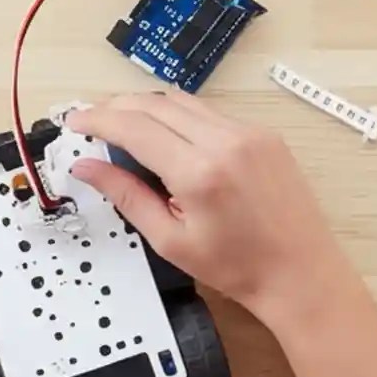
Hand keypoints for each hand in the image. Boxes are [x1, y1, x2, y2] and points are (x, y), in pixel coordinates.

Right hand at [67, 92, 358, 324]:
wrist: (301, 275)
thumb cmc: (237, 268)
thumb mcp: (169, 239)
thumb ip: (126, 196)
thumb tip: (86, 167)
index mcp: (199, 172)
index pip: (134, 127)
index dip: (97, 119)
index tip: (74, 122)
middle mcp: (226, 141)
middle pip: (155, 104)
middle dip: (116, 107)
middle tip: (90, 120)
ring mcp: (249, 133)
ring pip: (182, 102)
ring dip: (146, 107)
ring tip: (121, 125)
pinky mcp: (264, 135)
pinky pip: (209, 113)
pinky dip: (178, 116)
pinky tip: (164, 136)